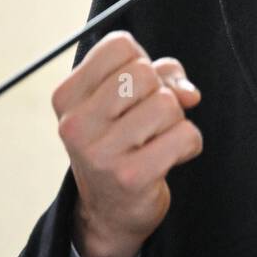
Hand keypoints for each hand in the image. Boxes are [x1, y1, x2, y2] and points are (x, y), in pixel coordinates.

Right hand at [52, 30, 201, 256]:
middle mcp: (75, 124)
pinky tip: (169, 157)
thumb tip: (188, 94)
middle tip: (148, 120)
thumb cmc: (121, 141)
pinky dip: (189, 144)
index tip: (133, 90)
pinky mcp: (130, 176)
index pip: (119, 46)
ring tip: (156, 140)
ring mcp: (100, 153)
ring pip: (168, 104)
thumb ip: (162, 76)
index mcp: (67, 97)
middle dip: (159, 92)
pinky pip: (185, 136)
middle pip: (145, 73)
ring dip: (175, 121)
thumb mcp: (128, 101)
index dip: (140, 61)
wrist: (110, 210)